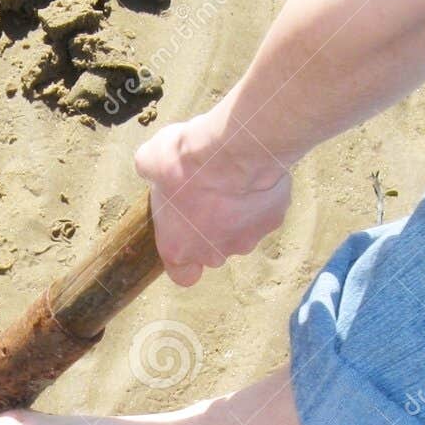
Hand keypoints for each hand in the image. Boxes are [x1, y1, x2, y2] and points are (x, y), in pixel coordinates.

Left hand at [134, 111, 293, 286]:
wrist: (234, 149)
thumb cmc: (187, 161)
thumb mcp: (151, 161)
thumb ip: (152, 174)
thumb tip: (153, 165)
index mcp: (178, 246)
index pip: (183, 275)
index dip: (185, 260)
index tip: (184, 237)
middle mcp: (214, 252)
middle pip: (213, 249)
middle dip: (211, 226)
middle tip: (207, 194)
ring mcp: (247, 239)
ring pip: (241, 231)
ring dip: (237, 212)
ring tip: (232, 180)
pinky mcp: (273, 220)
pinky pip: (265, 211)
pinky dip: (261, 197)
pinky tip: (253, 174)